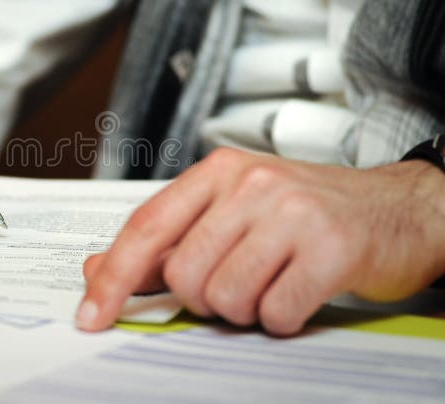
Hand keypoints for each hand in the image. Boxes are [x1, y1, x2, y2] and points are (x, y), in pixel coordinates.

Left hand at [78, 148, 444, 334]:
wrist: (396, 207)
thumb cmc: (306, 210)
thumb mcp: (231, 210)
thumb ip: (166, 239)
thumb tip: (99, 268)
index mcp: (218, 170)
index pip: (147, 226)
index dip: (114, 275)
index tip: (92, 314)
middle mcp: (252, 184)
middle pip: (183, 273)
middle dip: (202, 296)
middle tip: (236, 280)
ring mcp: (293, 213)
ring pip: (225, 296)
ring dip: (244, 307)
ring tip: (271, 280)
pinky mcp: (332, 248)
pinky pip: (276, 313)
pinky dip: (282, 317)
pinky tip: (298, 291)